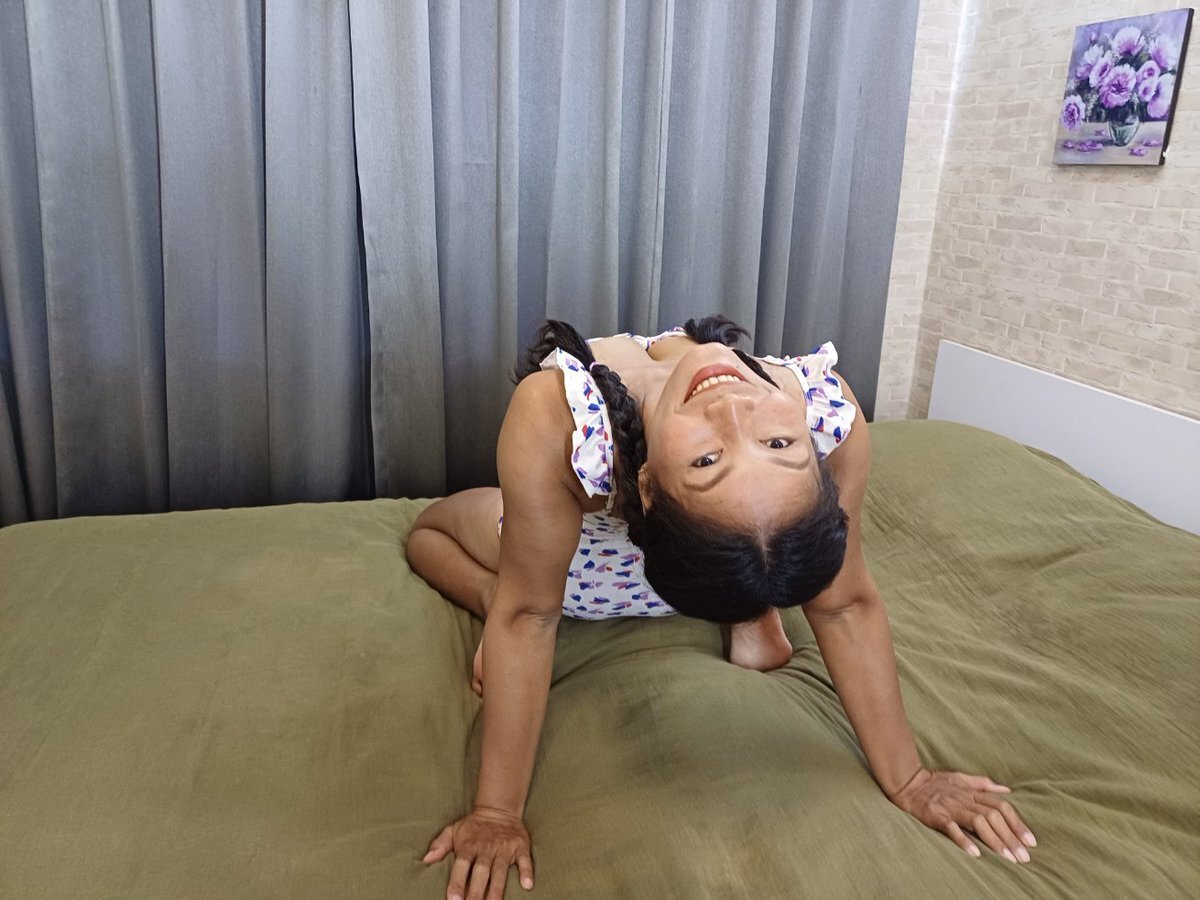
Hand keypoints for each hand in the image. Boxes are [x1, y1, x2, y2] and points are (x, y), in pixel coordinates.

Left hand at [422, 806, 534, 899]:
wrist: (499, 808)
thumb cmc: (473, 826)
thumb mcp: (453, 830)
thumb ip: (440, 845)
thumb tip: (425, 860)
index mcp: (469, 845)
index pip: (462, 865)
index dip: (457, 882)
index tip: (453, 899)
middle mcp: (487, 848)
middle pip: (481, 872)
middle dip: (476, 891)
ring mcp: (504, 848)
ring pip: (500, 870)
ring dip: (497, 888)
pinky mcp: (520, 847)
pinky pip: (525, 860)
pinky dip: (526, 871)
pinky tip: (527, 885)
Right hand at [887, 768, 1037, 862]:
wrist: (907, 783)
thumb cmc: (935, 782)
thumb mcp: (961, 777)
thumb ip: (983, 784)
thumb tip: (1007, 790)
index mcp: (972, 792)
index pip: (1001, 806)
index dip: (1017, 823)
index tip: (1031, 841)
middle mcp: (964, 799)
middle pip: (994, 816)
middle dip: (1011, 837)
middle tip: (1024, 857)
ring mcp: (950, 807)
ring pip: (978, 822)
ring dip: (994, 841)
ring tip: (1007, 858)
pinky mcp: (936, 815)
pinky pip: (951, 828)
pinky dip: (964, 840)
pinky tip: (975, 853)